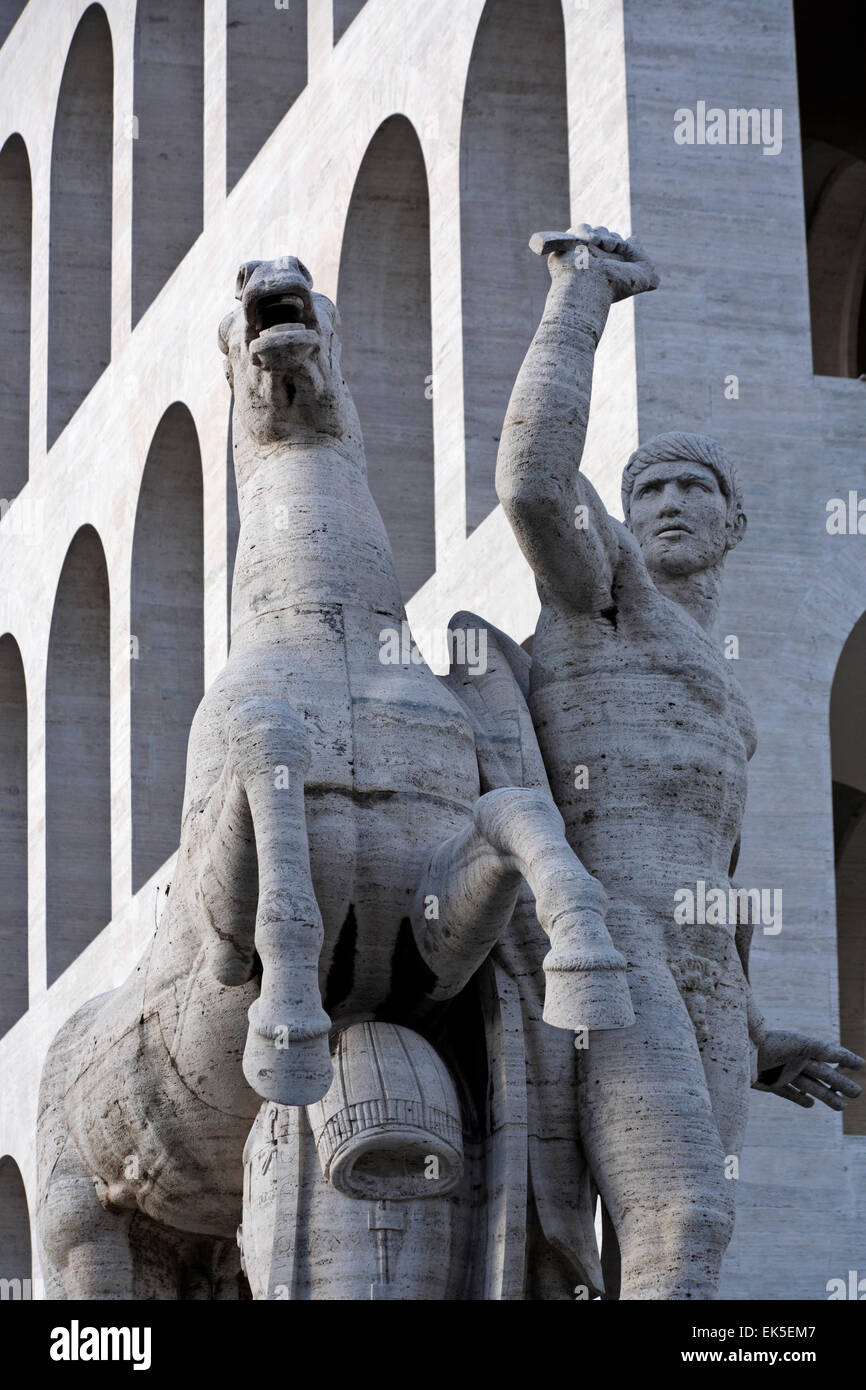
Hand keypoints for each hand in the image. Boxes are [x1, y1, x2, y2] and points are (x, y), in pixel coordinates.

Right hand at [540, 224, 659, 301]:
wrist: (589, 286)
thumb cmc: (615, 284)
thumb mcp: (642, 275)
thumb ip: (647, 262)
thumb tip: (636, 244)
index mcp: (612, 268)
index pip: (619, 245)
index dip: (623, 244)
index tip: (623, 249)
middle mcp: (596, 262)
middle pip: (607, 236)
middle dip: (612, 239)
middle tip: (611, 248)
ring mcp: (580, 255)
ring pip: (594, 232)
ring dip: (601, 235)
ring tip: (600, 244)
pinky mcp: (564, 249)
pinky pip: (576, 231)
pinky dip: (585, 232)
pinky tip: (590, 241)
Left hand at [754, 1030, 863, 1109]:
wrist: (737, 1053)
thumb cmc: (768, 1044)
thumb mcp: (799, 1044)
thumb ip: (822, 1049)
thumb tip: (844, 1055)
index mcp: (802, 1047)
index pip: (829, 1053)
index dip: (845, 1058)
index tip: (861, 1065)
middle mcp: (794, 1059)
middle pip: (822, 1073)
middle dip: (840, 1083)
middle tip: (858, 1093)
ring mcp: (782, 1072)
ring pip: (810, 1086)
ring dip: (827, 1096)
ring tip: (843, 1106)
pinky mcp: (770, 1084)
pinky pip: (788, 1093)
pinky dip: (799, 1098)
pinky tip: (810, 1104)